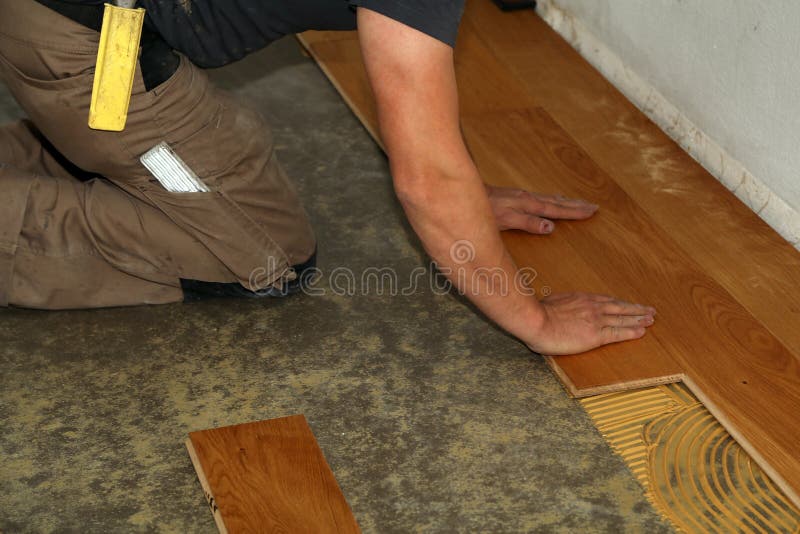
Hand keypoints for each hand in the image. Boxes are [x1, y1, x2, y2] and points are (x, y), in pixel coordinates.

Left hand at [485, 185, 598, 233]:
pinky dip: (552, 199)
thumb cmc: (484, 210)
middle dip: (575, 205)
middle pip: (557, 202)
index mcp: (528, 205)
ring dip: (566, 201)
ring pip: (550, 198)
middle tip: (594, 207)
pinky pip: (541, 197)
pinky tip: (552, 200)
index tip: (592, 212)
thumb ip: (527, 223)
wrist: (465, 193)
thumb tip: (551, 227)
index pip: (557, 210)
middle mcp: (528, 198)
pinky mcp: (515, 196)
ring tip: (579, 203)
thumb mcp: (505, 220)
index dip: (574, 212)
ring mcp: (522, 196)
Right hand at [526, 293, 655, 355]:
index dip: (620, 304)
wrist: (537, 321)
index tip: (629, 305)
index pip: (607, 301)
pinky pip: (618, 333)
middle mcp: (593, 307)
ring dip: (639, 319)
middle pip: (620, 307)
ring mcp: (596, 320)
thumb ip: (561, 304)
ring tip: (651, 319)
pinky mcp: (596, 335)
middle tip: (650, 310)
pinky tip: (641, 331)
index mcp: (583, 298)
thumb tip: (558, 306)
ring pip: (623, 319)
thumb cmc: (538, 313)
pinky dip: (631, 332)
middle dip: (636, 309)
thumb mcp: (552, 302)